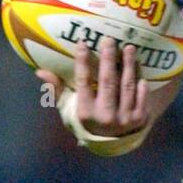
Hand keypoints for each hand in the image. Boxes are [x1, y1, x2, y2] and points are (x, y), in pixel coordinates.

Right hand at [35, 37, 153, 136]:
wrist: (113, 143)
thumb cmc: (88, 120)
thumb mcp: (70, 109)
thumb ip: (58, 90)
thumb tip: (40, 71)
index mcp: (85, 112)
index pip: (83, 82)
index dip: (82, 61)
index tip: (83, 43)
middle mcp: (105, 116)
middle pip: (107, 81)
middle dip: (108, 58)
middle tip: (108, 40)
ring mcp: (124, 118)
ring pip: (127, 85)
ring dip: (129, 65)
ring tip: (129, 47)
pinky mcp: (140, 118)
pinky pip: (142, 96)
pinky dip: (141, 82)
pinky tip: (140, 66)